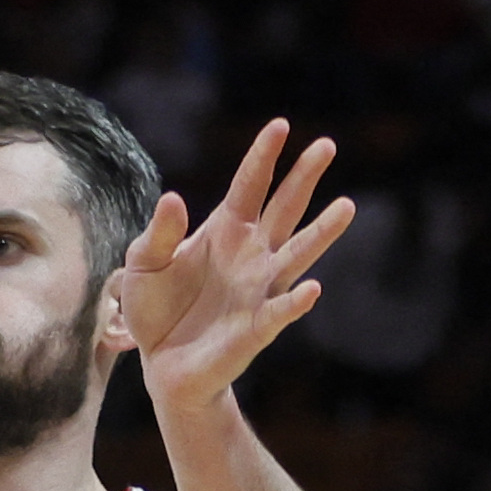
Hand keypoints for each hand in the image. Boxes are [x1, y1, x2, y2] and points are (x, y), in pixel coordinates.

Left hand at [125, 119, 354, 416]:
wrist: (162, 365)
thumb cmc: (156, 309)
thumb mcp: (144, 264)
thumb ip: (159, 233)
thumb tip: (174, 198)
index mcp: (225, 231)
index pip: (248, 186)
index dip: (263, 157)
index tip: (280, 125)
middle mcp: (252, 255)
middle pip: (284, 209)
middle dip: (304, 178)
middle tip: (326, 144)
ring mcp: (260, 289)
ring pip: (297, 254)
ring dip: (321, 233)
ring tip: (346, 207)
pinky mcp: (258, 327)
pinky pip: (281, 311)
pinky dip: (296, 302)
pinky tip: (312, 288)